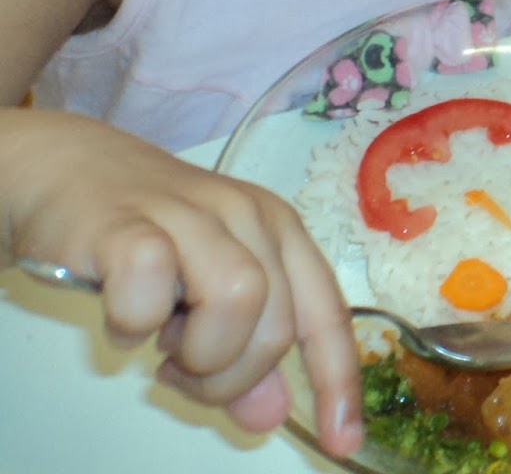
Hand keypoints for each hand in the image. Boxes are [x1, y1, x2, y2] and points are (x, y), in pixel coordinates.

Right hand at [1, 110, 361, 456]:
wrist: (68, 170)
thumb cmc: (147, 237)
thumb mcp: (206, 295)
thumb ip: (244, 355)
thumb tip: (270, 414)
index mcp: (280, 232)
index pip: (326, 315)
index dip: (338, 381)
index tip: (342, 441)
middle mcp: (248, 216)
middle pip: (278, 323)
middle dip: (233, 375)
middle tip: (186, 371)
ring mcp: (192, 213)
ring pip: (238, 299)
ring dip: (198, 350)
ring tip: (163, 344)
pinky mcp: (128, 224)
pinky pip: (152, 289)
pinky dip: (136, 322)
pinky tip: (123, 316)